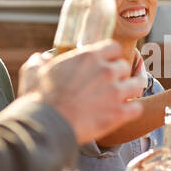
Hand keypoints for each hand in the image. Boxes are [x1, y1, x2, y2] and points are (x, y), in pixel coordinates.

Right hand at [23, 41, 144, 144]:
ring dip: (132, 89)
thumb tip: (41, 58)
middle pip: (125, 66)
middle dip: (119, 74)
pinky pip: (137, 108)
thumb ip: (39, 62)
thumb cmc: (38, 98)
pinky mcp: (119, 113)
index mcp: (89, 56)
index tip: (108, 62)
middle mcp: (106, 71)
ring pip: (137, 84)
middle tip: (113, 82)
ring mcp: (115, 92)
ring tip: (127, 95)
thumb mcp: (33, 72)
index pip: (114, 47)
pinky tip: (126, 112)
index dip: (111, 55)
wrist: (46, 124)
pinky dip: (132, 110)